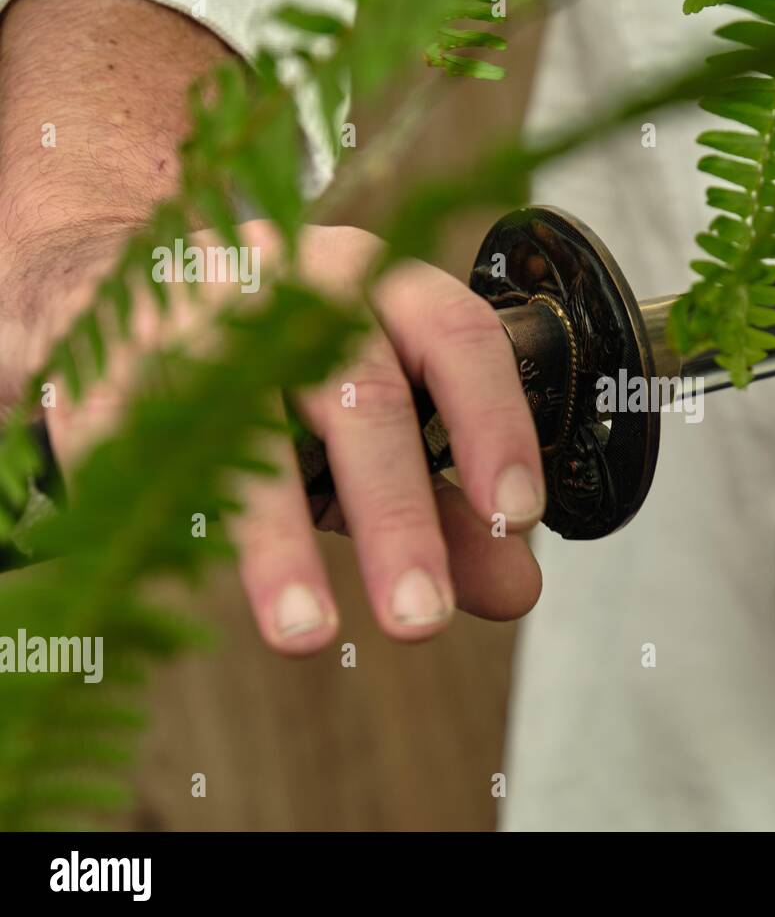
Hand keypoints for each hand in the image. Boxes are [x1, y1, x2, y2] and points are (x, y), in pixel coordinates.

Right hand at [0, 0, 540, 654]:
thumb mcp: (379, 423)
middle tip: (422, 619)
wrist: (125, 282)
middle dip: (397, 516)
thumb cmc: (286, 368)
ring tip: (308, 635)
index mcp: (383, 290)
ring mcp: (201, 323)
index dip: (494, 425)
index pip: (459, 339)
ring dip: (277, 543)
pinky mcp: (112, 366)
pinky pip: (144, 449)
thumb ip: (449, 501)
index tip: (515, 515)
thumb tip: (520, 589)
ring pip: (248, 432)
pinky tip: (194, 583)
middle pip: (362, 397)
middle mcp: (300, 289)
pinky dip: (175, 519)